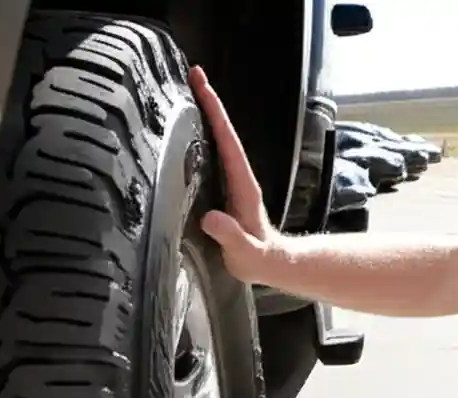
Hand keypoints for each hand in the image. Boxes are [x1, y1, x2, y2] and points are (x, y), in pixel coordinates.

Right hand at [188, 65, 277, 283]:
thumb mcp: (245, 253)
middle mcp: (239, 176)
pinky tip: (186, 127)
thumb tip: (211, 218)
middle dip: (210, 102)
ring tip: (186, 89)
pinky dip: (201, 135)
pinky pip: (212, 154)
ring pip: (218, 140)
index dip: (216, 114)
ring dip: (205, 114)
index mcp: (243, 185)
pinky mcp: (225, 187)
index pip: (228, 142)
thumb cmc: (258, 260)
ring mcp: (232, 180)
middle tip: (192, 73)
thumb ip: (231, 237)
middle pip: (223, 132)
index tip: (203, 87)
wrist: (271, 264)